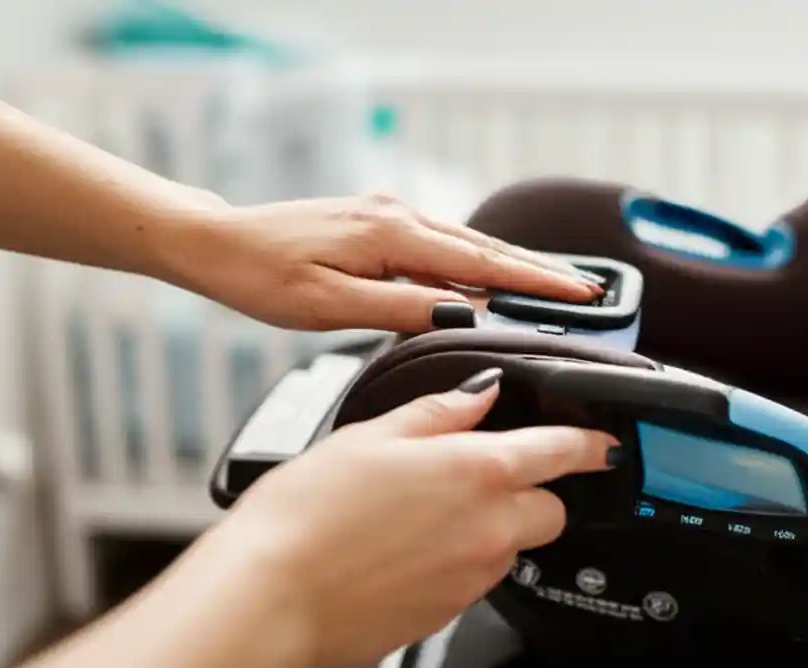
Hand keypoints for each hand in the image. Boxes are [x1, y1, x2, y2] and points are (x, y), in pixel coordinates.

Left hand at [165, 193, 602, 331]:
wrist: (218, 243)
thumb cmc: (262, 276)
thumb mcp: (329, 306)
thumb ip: (400, 309)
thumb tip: (462, 313)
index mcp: (390, 234)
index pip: (481, 264)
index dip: (534, 283)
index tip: (579, 294)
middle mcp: (396, 214)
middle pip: (485, 247)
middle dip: (540, 271)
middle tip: (589, 291)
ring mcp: (388, 214)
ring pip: (466, 244)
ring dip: (512, 267)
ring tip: (555, 287)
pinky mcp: (378, 222)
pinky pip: (441, 244)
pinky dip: (475, 262)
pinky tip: (490, 279)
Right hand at [199, 368, 619, 665]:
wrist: (271, 594)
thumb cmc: (307, 513)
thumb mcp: (372, 435)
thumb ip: (440, 412)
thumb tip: (481, 394)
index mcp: (475, 472)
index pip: (560, 452)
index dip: (588, 444)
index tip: (600, 444)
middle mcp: (487, 528)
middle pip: (551, 511)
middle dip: (535, 493)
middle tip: (488, 480)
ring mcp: (471, 577)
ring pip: (513, 548)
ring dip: (493, 529)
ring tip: (426, 517)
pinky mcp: (448, 613)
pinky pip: (476, 581)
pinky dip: (460, 563)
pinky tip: (409, 551)